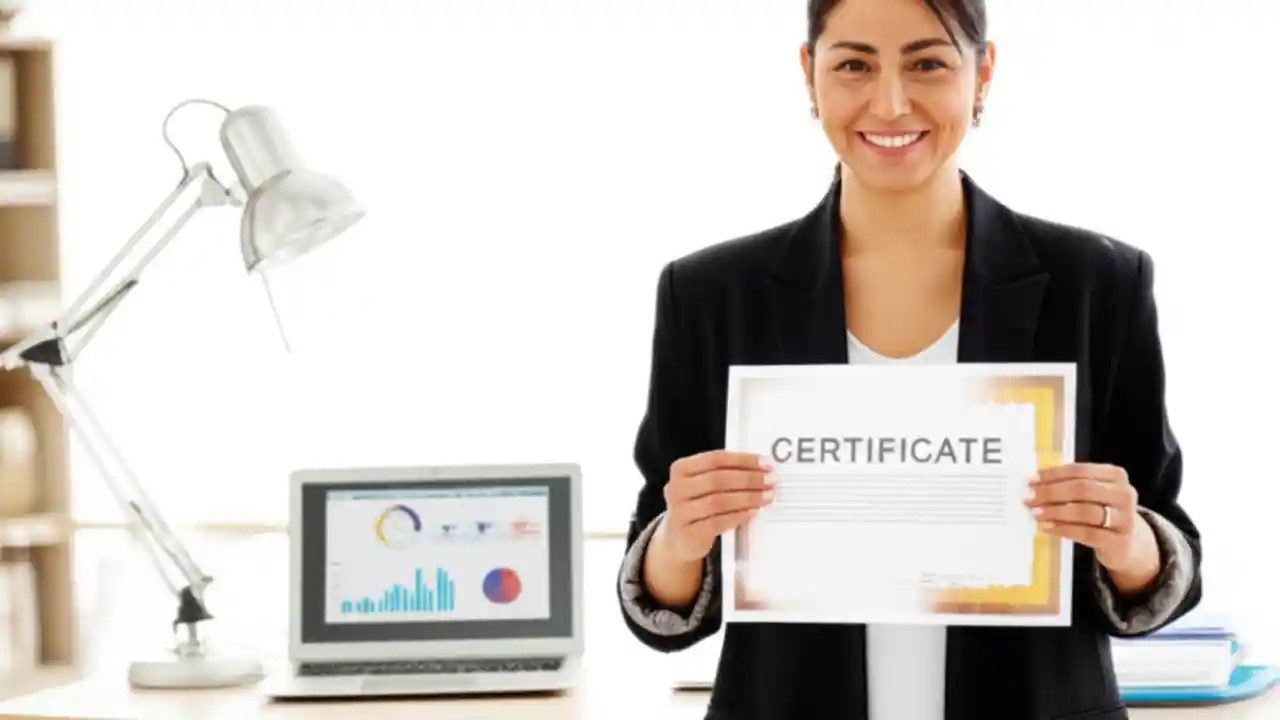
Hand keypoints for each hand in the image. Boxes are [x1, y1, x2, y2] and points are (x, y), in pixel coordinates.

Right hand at [657, 451, 774, 563]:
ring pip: (718, 501)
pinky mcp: (688, 533)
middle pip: (717, 479)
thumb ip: (725, 473)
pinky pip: (717, 523)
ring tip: (766, 497)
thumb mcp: (702, 485)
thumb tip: (761, 468)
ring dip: (747, 498)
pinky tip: (752, 513)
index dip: (742, 460)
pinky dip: (738, 516)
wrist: (678, 538)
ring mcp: (680, 512)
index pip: (714, 459)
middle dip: (749, 479)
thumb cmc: (697, 506)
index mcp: (680, 469)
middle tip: (770, 480)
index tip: (765, 463)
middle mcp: (676, 489)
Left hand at [1023, 463, 1147, 572]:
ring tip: (1035, 513)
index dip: (1053, 474)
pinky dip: (1063, 529)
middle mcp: (1125, 494)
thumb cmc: (1102, 511)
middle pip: (1083, 489)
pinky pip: (1087, 534)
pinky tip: (1046, 527)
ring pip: (1085, 511)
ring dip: (1055, 511)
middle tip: (1029, 497)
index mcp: (1117, 475)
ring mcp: (1125, 519)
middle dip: (1051, 492)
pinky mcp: (1119, 541)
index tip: (1031, 480)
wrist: (1127, 543)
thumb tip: (1033, 482)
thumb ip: (1069, 484)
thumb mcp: (1092, 494)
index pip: (1080, 470)